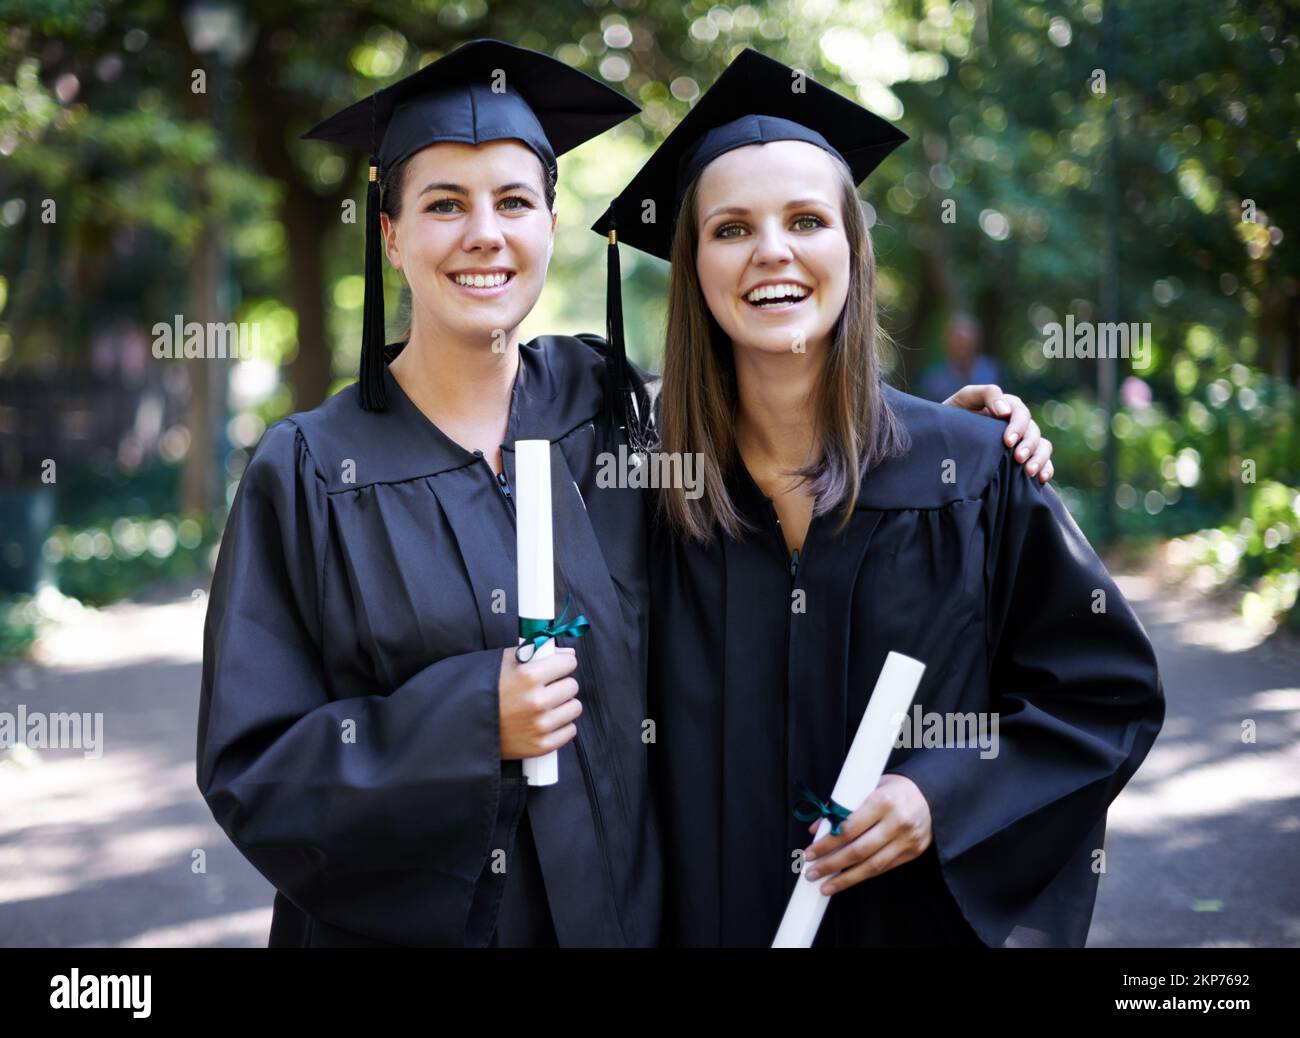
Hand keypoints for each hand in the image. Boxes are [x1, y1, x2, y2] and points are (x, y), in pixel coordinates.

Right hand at [498, 646, 581, 758]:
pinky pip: (570, 731)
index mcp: (529, 676)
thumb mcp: (505, 662)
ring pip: (574, 708)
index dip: (561, 665)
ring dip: (562, 706)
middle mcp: (537, 701)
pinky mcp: (542, 746)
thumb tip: (570, 654)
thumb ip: (538, 652)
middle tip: (544, 689)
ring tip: (543, 707)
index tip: (554, 670)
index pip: (569, 663)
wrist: (465, 725)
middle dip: (560, 685)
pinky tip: (543, 723)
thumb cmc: (487, 690)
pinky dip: (560, 727)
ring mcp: (540, 725)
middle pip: (573, 686)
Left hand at [800, 774, 931, 894]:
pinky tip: (847, 880)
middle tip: (811, 873)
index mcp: (882, 801)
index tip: (809, 853)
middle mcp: (896, 822)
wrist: (933, 795)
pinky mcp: (913, 853)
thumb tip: (815, 829)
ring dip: (845, 879)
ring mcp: (907, 840)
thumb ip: (842, 807)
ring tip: (824, 886)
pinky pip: (884, 868)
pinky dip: (863, 875)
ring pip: (872, 866)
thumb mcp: (867, 787)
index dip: (826, 844)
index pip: (848, 828)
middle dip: (831, 864)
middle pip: (858, 851)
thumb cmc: (894, 789)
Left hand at [943, 383, 1054, 483]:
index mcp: (1006, 407)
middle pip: (1033, 431)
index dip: (1018, 426)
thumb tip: (1005, 411)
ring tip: (1029, 471)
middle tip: (1018, 458)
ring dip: (1040, 457)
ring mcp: (1021, 442)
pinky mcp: (1022, 459)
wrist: (940, 440)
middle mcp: (1017, 424)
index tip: (1007, 441)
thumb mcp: (965, 399)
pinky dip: (1046, 468)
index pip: (1021, 413)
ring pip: (1043, 445)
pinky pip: (1043, 462)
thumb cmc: (952, 416)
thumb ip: (986, 394)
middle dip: (1029, 444)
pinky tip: (1041, 478)